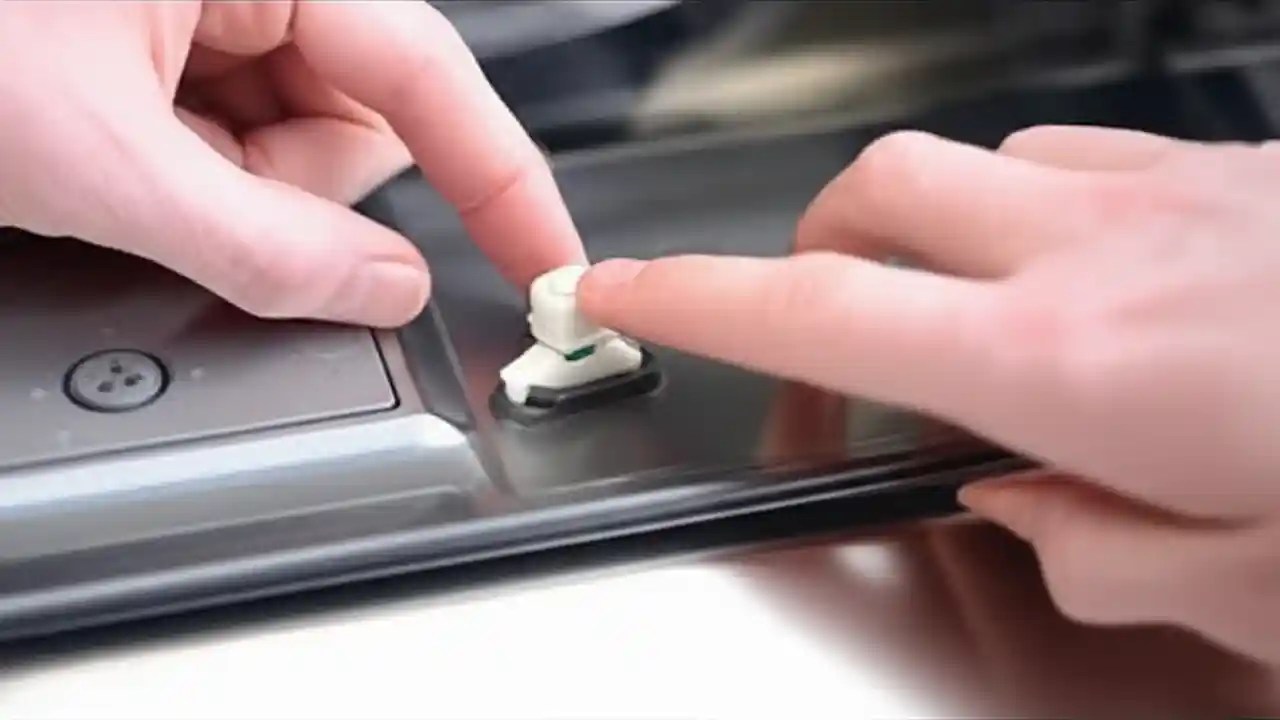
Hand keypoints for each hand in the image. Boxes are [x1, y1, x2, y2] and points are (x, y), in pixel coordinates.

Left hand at [0, 1, 583, 326]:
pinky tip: (122, 151)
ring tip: (126, 162)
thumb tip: (385, 287)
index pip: (434, 79)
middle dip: (296, 188)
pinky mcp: (179, 42)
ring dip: (237, 186)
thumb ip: (261, 241)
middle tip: (189, 195)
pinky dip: (199, 175)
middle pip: (361, 120)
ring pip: (303, 140)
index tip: (555, 261)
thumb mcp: (96, 156)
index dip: (507, 183)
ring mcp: (217, 7)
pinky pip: (244, 136)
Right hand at [578, 125, 1279, 662]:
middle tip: (817, 323)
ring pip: (986, 163)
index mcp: (1073, 369)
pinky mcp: (1244, 167)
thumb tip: (1018, 502)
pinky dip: (1044, 203)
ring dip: (938, 232)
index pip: (816, 316)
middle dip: (808, 249)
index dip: (691, 300)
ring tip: (968, 314)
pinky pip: (1091, 151)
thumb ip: (1100, 557)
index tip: (619, 287)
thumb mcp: (1248, 597)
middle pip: (878, 191)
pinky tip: (1088, 270)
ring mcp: (1180, 189)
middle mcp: (1110, 251)